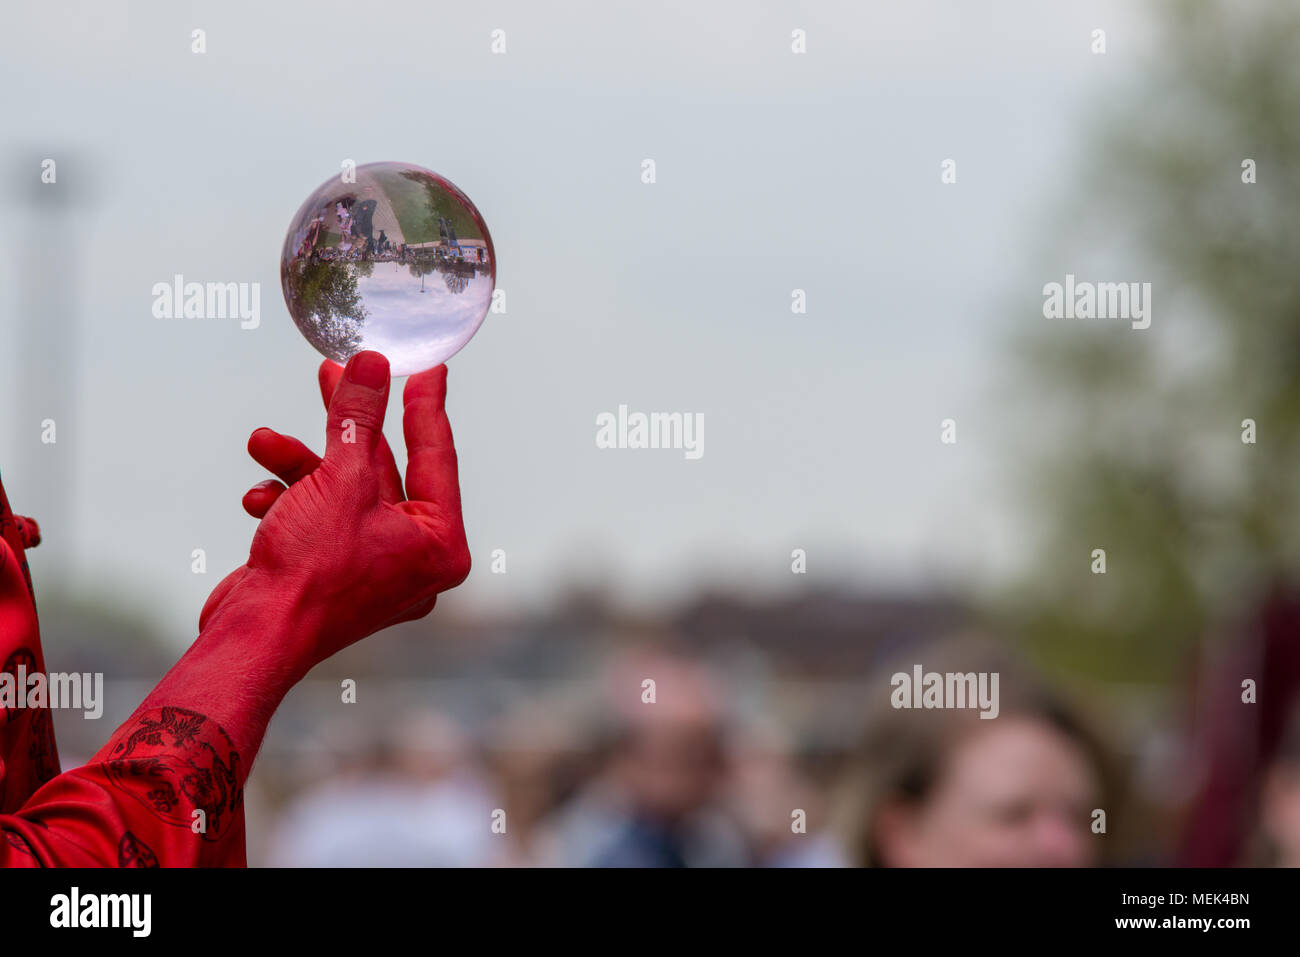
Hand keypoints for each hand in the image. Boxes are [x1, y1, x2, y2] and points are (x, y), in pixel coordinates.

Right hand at [199, 351, 469, 671]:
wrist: (253, 638)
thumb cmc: (311, 572)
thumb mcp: (340, 479)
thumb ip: (359, 416)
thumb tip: (372, 363)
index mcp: (441, 544)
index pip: (437, 457)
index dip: (425, 405)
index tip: (428, 366)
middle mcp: (415, 560)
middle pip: (385, 469)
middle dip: (348, 426)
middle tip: (337, 373)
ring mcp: (374, 569)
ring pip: (343, 491)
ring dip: (300, 465)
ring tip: (265, 442)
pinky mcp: (333, 574)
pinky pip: (320, 519)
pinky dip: (288, 501)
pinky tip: (258, 498)